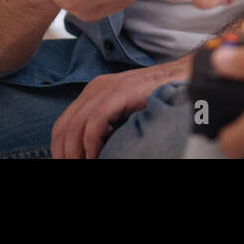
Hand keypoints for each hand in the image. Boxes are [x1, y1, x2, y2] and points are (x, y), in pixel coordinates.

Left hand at [51, 59, 190, 158]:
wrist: (183, 76)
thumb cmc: (158, 98)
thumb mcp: (124, 113)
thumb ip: (107, 126)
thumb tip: (94, 151)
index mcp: (94, 92)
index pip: (64, 123)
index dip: (60, 148)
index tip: (65, 162)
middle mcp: (95, 88)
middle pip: (63, 126)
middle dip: (63, 153)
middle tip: (70, 167)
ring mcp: (105, 89)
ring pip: (74, 126)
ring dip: (74, 153)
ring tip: (82, 165)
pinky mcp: (118, 93)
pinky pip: (94, 124)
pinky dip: (91, 145)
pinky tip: (95, 157)